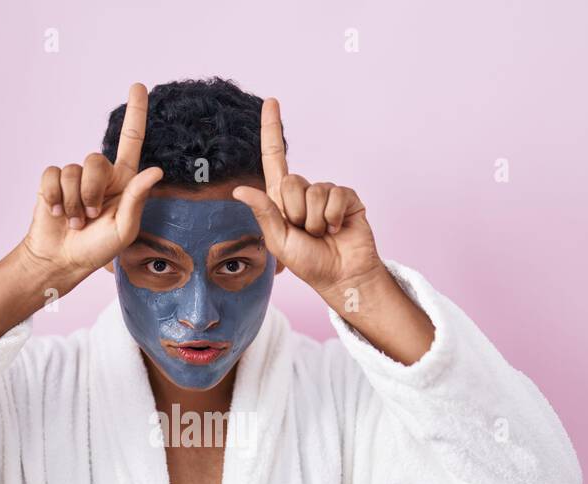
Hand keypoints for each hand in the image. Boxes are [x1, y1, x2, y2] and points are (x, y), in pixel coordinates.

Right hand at [20, 82, 163, 289]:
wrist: (62, 260)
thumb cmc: (97, 249)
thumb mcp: (124, 230)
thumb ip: (137, 199)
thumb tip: (155, 170)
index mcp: (123, 182)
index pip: (131, 141)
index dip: (135, 113)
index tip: (138, 86)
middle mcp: (100, 175)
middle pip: (96, 160)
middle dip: (91, 192)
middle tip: (91, 217)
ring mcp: (75, 177)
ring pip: (73, 170)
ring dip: (73, 202)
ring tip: (75, 222)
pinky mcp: (52, 182)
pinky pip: (52, 175)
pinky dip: (54, 197)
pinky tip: (57, 213)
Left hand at [232, 98, 386, 301]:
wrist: (342, 277)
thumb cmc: (309, 263)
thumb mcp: (279, 242)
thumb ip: (264, 213)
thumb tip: (240, 190)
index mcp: (282, 200)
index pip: (275, 158)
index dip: (272, 130)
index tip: (271, 101)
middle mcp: (304, 192)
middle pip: (292, 182)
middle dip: (296, 213)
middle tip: (306, 233)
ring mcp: (327, 193)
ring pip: (315, 192)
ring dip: (316, 220)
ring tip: (323, 235)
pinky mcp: (347, 198)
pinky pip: (336, 196)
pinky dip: (333, 217)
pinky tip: (338, 229)